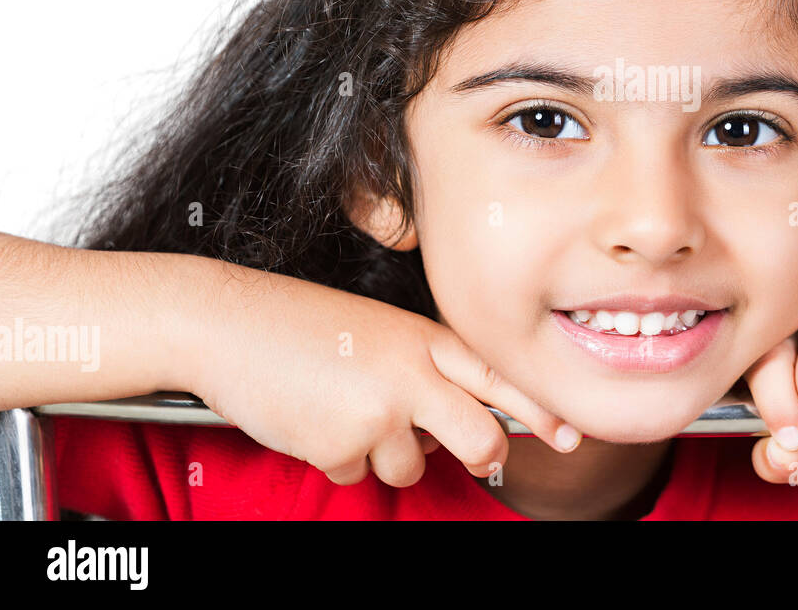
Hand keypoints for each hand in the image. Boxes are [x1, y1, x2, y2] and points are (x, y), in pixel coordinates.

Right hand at [190, 266, 580, 487]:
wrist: (226, 322)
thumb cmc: (299, 325)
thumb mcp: (378, 330)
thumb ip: (422, 367)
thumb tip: (455, 418)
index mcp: (422, 337)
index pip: (497, 376)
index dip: (539, 407)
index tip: (571, 430)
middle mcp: (410, 372)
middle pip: (481, 435)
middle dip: (483, 454)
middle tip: (478, 455)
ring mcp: (378, 408)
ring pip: (413, 466)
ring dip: (385, 454)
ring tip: (346, 408)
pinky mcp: (340, 443)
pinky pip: (356, 475)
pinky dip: (338, 458)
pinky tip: (314, 418)